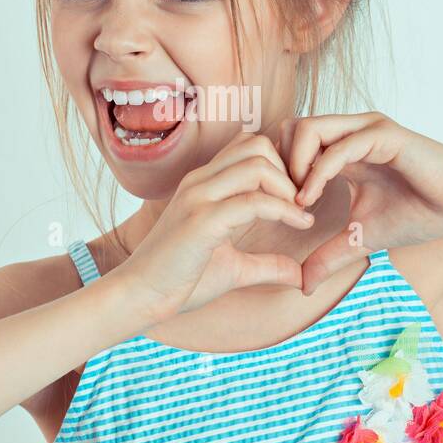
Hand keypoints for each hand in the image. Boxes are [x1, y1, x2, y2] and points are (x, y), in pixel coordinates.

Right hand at [112, 131, 315, 323]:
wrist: (139, 297)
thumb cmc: (179, 282)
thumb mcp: (234, 269)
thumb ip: (267, 266)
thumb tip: (301, 276)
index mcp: (204, 184)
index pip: (248, 145)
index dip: (282, 165)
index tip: (298, 198)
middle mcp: (200, 182)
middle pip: (258, 144)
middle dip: (290, 170)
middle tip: (304, 203)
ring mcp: (199, 198)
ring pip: (258, 164)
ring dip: (289, 187)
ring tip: (301, 214)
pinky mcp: (202, 221)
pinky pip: (254, 201)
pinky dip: (285, 210)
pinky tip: (301, 225)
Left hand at [278, 112, 442, 293]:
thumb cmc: (420, 213)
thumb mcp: (361, 239)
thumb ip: (329, 255)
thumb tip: (302, 285)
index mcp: (342, 149)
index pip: (289, 143)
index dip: (275, 172)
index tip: (274, 209)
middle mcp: (350, 132)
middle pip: (289, 129)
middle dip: (275, 165)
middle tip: (279, 203)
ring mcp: (366, 129)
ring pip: (306, 129)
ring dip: (292, 166)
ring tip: (295, 202)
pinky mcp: (384, 135)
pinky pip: (338, 147)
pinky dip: (317, 172)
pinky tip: (311, 200)